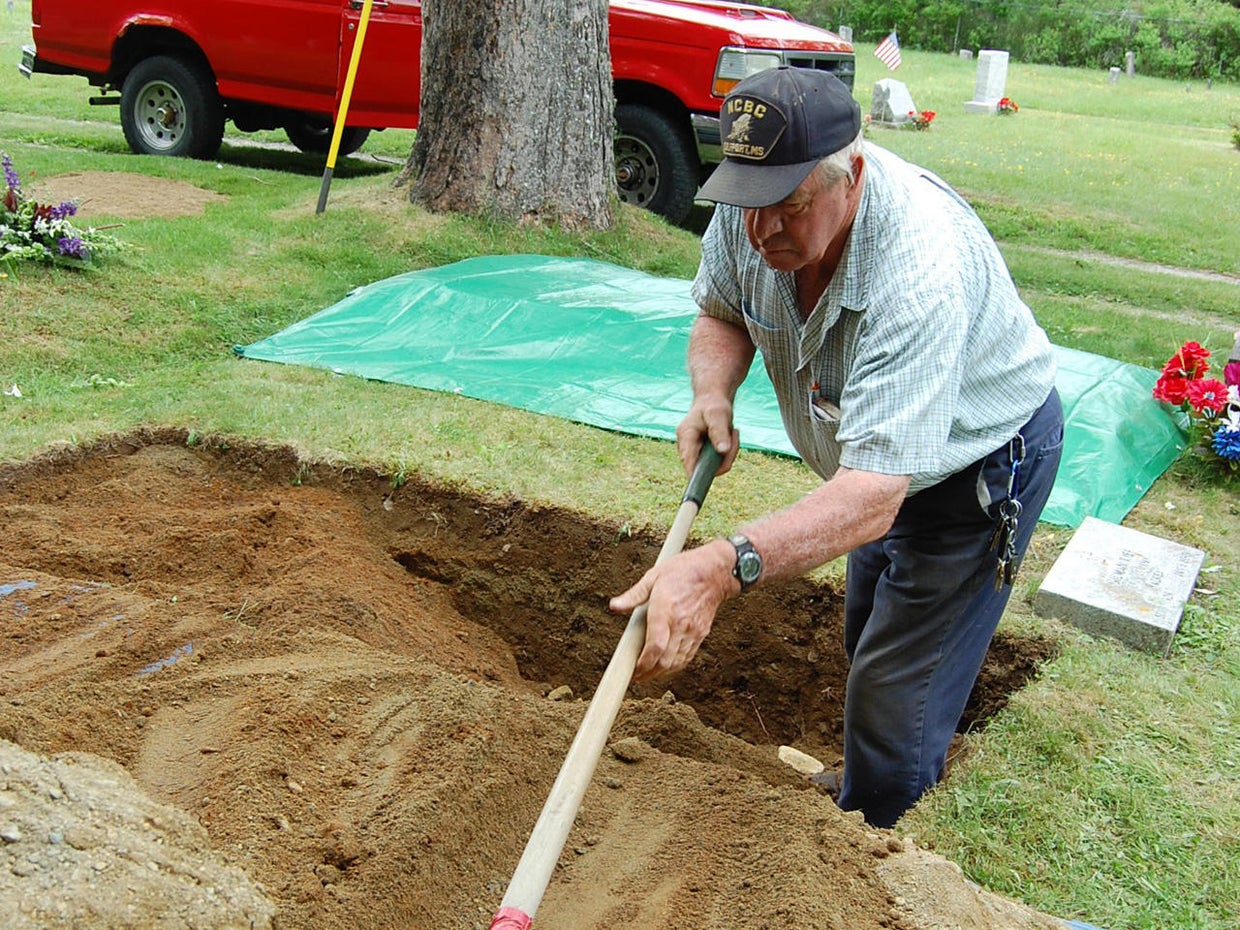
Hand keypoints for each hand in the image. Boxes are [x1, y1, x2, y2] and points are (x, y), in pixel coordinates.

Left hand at [609, 540, 736, 679]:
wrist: (715, 572)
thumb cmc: (684, 570)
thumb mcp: (654, 576)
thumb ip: (634, 595)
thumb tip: (615, 606)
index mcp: (665, 609)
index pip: (655, 646)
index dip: (644, 664)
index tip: (633, 669)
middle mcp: (680, 624)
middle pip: (665, 661)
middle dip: (649, 673)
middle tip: (636, 676)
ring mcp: (693, 630)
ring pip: (676, 663)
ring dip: (661, 672)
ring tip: (647, 673)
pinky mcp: (701, 633)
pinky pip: (687, 657)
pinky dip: (675, 665)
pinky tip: (665, 665)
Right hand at [676, 398, 739, 477]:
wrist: (713, 399)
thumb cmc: (714, 404)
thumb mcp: (718, 414)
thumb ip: (719, 432)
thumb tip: (722, 451)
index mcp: (686, 436)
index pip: (688, 462)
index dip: (695, 476)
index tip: (704, 484)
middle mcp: (687, 446)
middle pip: (704, 467)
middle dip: (724, 457)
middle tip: (734, 436)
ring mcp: (695, 451)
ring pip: (714, 466)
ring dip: (729, 453)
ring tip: (732, 432)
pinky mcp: (704, 454)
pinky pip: (718, 461)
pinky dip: (728, 451)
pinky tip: (730, 434)